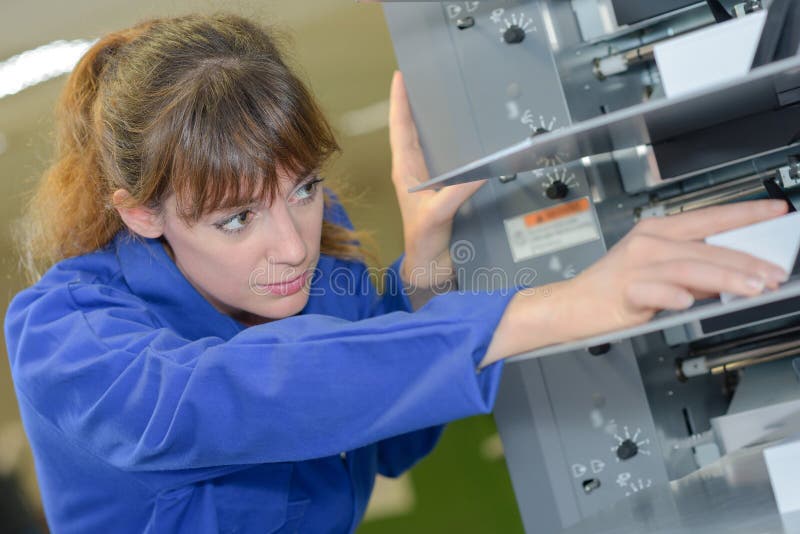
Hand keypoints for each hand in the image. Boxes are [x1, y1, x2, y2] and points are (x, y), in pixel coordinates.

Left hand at [389, 71, 483, 288]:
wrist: (431, 269)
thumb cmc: (424, 244)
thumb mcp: (437, 215)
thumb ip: (456, 193)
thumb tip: (479, 170)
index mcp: (406, 172)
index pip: (400, 129)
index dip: (399, 102)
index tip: (401, 76)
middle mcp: (416, 172)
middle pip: (414, 130)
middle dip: (418, 103)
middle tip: (428, 77)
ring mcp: (431, 181)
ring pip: (431, 143)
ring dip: (437, 122)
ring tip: (447, 98)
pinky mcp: (446, 190)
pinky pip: (451, 160)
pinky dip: (458, 145)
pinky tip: (471, 138)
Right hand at [482, 199, 789, 365]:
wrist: (571, 306)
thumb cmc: (612, 289)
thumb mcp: (659, 274)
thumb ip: (694, 272)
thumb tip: (734, 276)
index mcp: (657, 231)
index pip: (709, 217)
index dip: (745, 214)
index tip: (776, 212)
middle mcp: (647, 242)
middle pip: (705, 246)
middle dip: (746, 260)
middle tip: (775, 272)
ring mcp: (635, 265)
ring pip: (688, 267)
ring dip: (725, 278)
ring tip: (754, 288)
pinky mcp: (624, 290)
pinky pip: (652, 291)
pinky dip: (672, 296)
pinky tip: (687, 303)